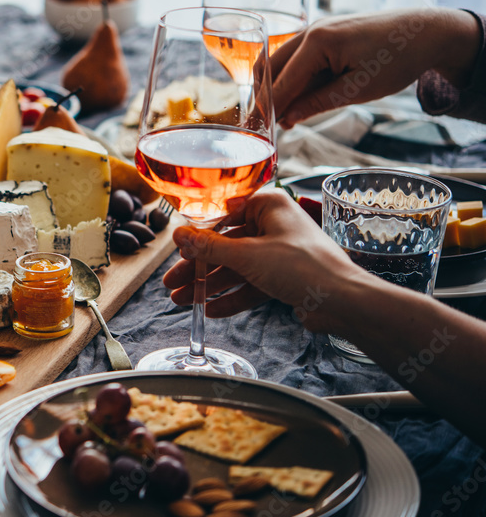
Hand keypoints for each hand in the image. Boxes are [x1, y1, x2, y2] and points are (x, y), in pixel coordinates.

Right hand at [162, 190, 371, 334]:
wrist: (343, 301)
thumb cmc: (304, 266)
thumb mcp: (248, 255)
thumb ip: (210, 247)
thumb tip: (179, 236)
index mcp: (268, 206)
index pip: (223, 215)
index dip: (197, 235)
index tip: (178, 251)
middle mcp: (273, 225)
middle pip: (225, 245)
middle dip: (199, 268)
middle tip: (173, 283)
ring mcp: (279, 252)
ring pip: (236, 267)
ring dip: (210, 285)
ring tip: (184, 301)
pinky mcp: (284, 277)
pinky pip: (250, 284)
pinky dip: (232, 297)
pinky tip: (211, 310)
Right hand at [272, 8, 479, 127]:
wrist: (426, 32)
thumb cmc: (398, 59)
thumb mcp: (358, 89)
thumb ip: (318, 103)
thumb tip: (287, 119)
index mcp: (318, 41)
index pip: (281, 81)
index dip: (269, 108)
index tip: (259, 129)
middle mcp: (311, 30)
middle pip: (270, 67)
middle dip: (264, 96)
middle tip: (263, 124)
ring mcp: (316, 28)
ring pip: (279, 60)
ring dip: (276, 87)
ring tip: (282, 114)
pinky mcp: (324, 33)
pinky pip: (296, 56)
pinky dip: (291, 77)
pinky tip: (298, 97)